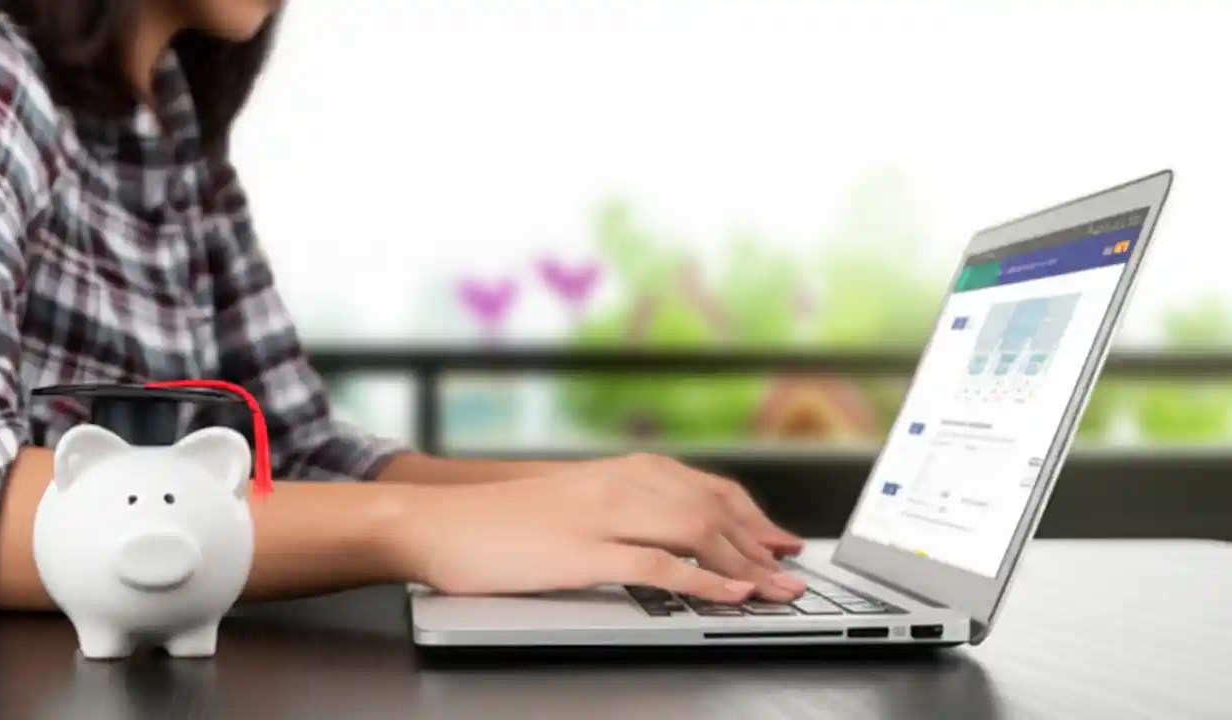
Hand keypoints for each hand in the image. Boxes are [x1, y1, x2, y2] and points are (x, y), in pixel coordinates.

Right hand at [391, 454, 806, 603]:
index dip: (751, 516)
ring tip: (779, 590)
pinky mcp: (583, 551)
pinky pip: (659, 564)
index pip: (705, 487)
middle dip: (762, 542)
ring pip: (697, 530)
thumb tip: (664, 533)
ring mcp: (603, 515)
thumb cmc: (499, 522)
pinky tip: (730, 595)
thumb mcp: (571, 503)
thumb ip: (618, 509)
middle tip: (794, 571)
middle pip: (713, 507)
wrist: (438, 521)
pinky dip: (704, 581)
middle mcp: (618, 484)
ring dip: (747, 562)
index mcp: (618, 471)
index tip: (780, 540)